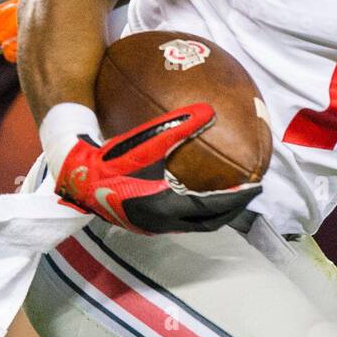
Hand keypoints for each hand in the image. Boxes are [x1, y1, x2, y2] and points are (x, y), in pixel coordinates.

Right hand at [55, 103, 261, 234]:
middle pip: (210, 222)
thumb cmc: (111, 157)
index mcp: (166, 207)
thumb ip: (178, 126)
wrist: (77, 175)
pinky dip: (196, 211)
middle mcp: (162, 222)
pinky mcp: (143, 223)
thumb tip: (209, 110)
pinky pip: (180, 220)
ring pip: (194, 224)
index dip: (239, 198)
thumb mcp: (146, 140)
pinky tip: (196, 192)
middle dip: (233, 209)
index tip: (258, 186)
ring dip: (214, 212)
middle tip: (250, 192)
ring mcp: (152, 226)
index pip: (215, 208)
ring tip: (230, 195)